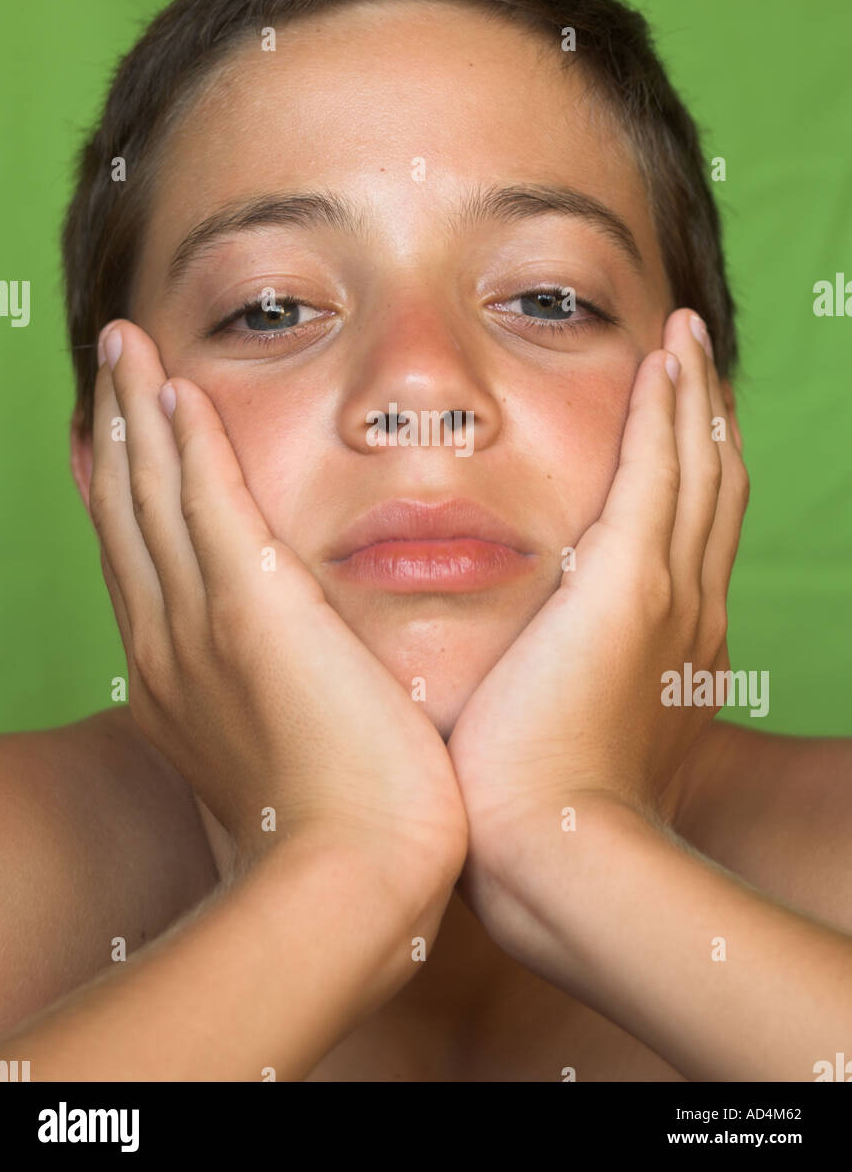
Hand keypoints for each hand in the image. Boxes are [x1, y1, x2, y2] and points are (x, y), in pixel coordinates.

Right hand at [88, 320, 466, 894]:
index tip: (113, 448)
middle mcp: (167, 646)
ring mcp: (197, 624)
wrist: (350, 883)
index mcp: (176, 683)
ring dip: (135, 411)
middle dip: (114, 436)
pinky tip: (172, 382)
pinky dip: (183, 438)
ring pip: (152, 492)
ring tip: (123, 348)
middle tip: (104, 372)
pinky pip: (203, 497)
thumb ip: (279, 716)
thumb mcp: (284, 765)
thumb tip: (298, 700)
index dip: (122, 498)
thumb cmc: (337, 836)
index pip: (140, 567)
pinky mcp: (249, 607)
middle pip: (128, 515)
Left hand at [448, 308, 748, 903]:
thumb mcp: (550, 750)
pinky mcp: (629, 584)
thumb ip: (536, 708)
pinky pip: (659, 471)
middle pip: (710, 496)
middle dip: (704, 426)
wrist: (556, 862)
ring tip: (684, 343)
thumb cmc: (532, 822)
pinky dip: (667, 411)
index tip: (676, 433)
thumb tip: (495, 697)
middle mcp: (685, 614)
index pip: (685, 543)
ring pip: (695, 471)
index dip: (688, 483)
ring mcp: (665, 595)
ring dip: (691, 399)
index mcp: (667, 653)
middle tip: (694, 367)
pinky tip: (663, 358)